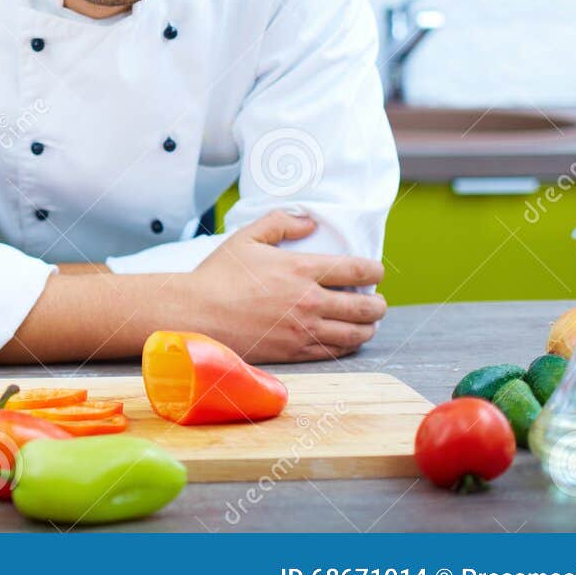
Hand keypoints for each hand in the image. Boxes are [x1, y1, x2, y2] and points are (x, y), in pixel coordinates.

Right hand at [178, 210, 386, 362]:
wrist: (197, 314)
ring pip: (356, 333)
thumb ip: (281, 222)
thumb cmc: (219, 275)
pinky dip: (347, 345)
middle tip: (377, 301)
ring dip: (368, 327)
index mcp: (302, 269)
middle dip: (378, 304)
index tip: (375, 271)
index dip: (375, 270)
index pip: (358, 270)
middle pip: (366, 307)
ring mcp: (304, 330)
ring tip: (368, 322)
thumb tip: (309, 223)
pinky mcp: (295, 351)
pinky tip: (345, 339)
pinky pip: (335, 352)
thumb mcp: (247, 237)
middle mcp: (310, 301)